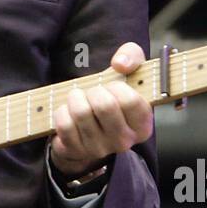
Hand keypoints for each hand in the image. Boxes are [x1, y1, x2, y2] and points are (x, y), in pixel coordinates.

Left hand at [49, 42, 153, 176]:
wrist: (90, 126)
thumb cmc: (112, 96)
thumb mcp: (128, 72)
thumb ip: (132, 56)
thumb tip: (120, 63)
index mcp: (143, 125)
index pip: (131, 101)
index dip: (118, 88)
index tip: (112, 88)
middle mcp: (124, 141)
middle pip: (104, 106)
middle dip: (94, 91)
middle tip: (93, 92)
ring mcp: (100, 149)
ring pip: (81, 113)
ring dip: (76, 98)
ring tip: (79, 99)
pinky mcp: (77, 151)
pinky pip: (64, 124)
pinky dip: (63, 111)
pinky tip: (69, 112)